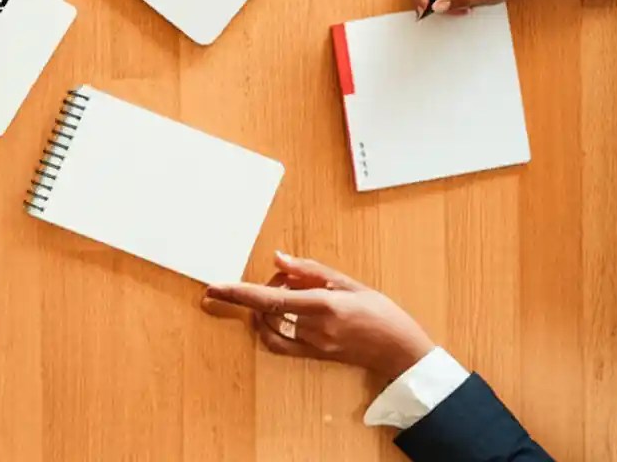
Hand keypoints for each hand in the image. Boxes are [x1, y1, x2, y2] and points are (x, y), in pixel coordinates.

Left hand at [201, 253, 433, 380]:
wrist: (400, 351)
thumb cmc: (381, 313)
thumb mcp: (349, 283)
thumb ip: (311, 271)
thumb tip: (278, 260)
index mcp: (325, 306)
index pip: (271, 298)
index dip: (239, 293)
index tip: (215, 287)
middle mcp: (315, 329)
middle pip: (268, 308)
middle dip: (264, 289)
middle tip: (284, 276)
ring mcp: (312, 346)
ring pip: (270, 325)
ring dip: (265, 307)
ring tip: (287, 292)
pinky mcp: (312, 356)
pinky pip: (278, 343)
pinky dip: (269, 326)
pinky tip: (279, 315)